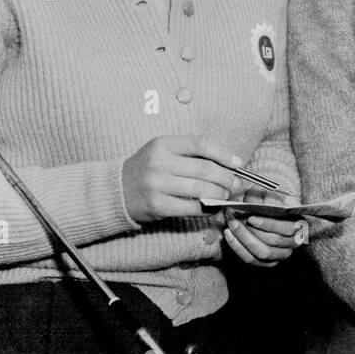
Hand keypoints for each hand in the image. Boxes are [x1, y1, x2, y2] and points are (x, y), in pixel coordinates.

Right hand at [122, 136, 247, 222]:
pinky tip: (213, 207)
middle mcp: (159, 162)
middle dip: (227, 178)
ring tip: (226, 196)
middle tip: (236, 185)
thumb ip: (191, 154)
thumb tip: (228, 164)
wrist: (116, 190)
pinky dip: (208, 208)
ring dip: (220, 194)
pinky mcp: (157, 205)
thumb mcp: (163, 152)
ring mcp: (157, 185)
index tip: (238, 163)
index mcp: (163, 144)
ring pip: (201, 189)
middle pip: (205, 169)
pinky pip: (191, 207)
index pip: (201, 145)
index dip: (224, 154)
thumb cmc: (147, 169)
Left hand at [223, 188, 303, 267]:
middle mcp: (293, 243)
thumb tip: (262, 201)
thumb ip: (269, 197)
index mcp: (300, 226)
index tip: (251, 218)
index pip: (287, 228)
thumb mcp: (271, 195)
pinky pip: (251, 259)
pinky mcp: (267, 263)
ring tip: (230, 224)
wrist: (265, 211)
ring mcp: (281, 255)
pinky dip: (237, 248)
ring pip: (261, 252)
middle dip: (251, 230)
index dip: (269, 224)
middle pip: (272, 241)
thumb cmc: (269, 201)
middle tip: (233, 218)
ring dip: (242, 238)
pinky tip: (229, 234)